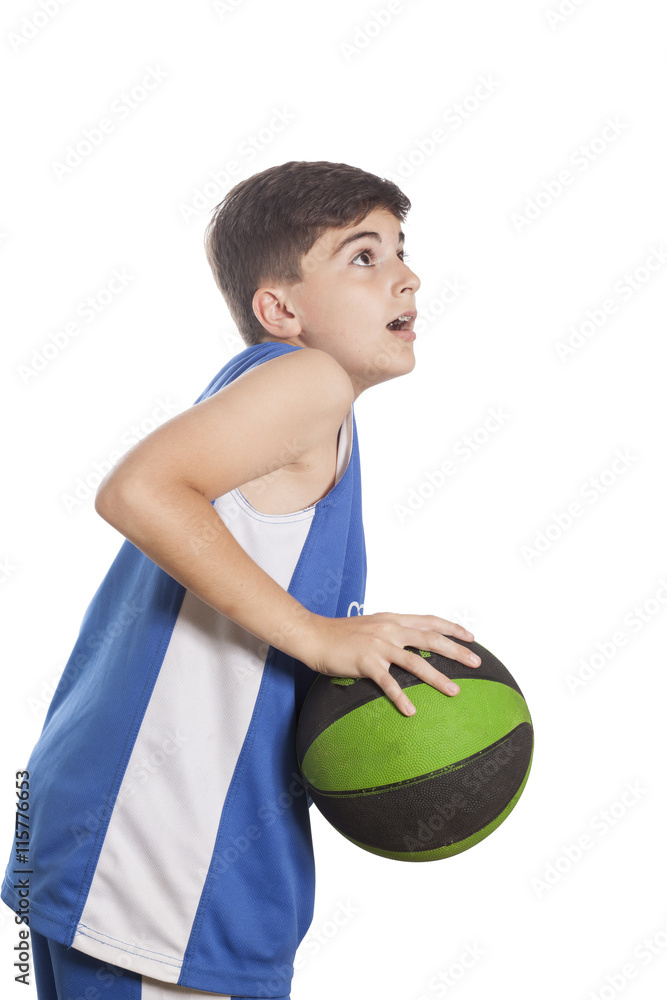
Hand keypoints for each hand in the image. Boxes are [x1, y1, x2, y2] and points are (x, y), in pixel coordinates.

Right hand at [300, 612, 480, 716]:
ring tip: (454, 691)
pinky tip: (411, 711)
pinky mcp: (366, 662)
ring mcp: (378, 646)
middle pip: (430, 640)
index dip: (451, 628)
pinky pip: (388, 683)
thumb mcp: (371, 626)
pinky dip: (400, 697)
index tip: (471, 637)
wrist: (313, 635)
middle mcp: (389, 630)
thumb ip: (390, 632)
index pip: (429, 621)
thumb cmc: (340, 634)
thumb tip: (407, 643)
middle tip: (476, 662)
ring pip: (415, 662)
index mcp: (392, 620)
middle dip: (456, 651)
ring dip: (437, 677)